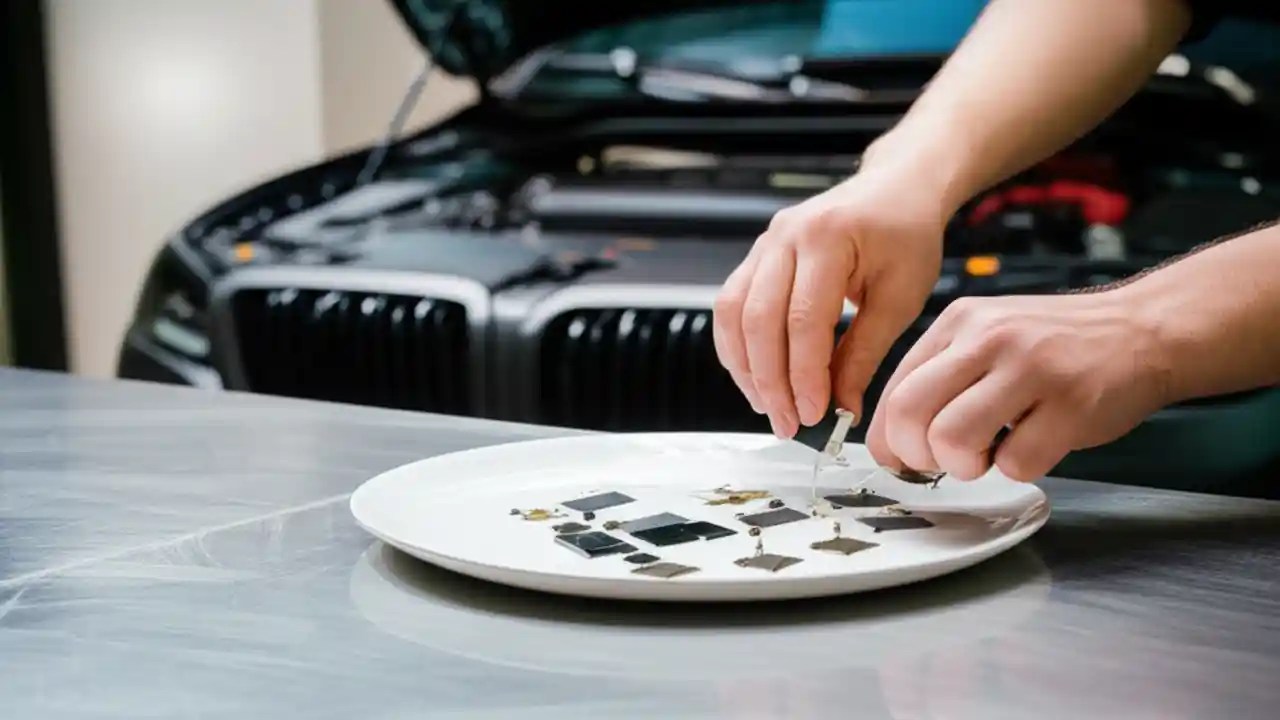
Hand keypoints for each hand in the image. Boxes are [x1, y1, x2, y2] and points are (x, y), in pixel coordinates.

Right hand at [713, 164, 947, 437]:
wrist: (897, 188)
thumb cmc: (906, 234)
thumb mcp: (901, 297)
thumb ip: (865, 353)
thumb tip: (841, 406)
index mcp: (828, 238)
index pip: (804, 319)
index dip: (804, 374)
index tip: (814, 414)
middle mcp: (786, 235)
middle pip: (759, 320)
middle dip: (770, 380)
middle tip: (788, 423)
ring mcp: (765, 243)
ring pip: (734, 314)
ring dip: (745, 368)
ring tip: (768, 406)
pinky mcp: (758, 255)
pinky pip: (732, 305)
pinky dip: (739, 346)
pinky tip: (756, 377)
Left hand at [865, 290, 1172, 481]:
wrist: (1142, 330)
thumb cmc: (1057, 345)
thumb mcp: (987, 335)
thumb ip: (940, 375)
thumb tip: (891, 438)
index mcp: (960, 321)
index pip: (894, 389)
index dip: (889, 439)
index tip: (902, 458)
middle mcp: (989, 338)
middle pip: (910, 412)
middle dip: (917, 455)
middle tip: (943, 460)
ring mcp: (1031, 369)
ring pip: (953, 439)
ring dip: (965, 466)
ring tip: (990, 454)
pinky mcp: (1071, 405)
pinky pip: (1016, 463)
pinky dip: (1019, 468)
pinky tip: (1034, 444)